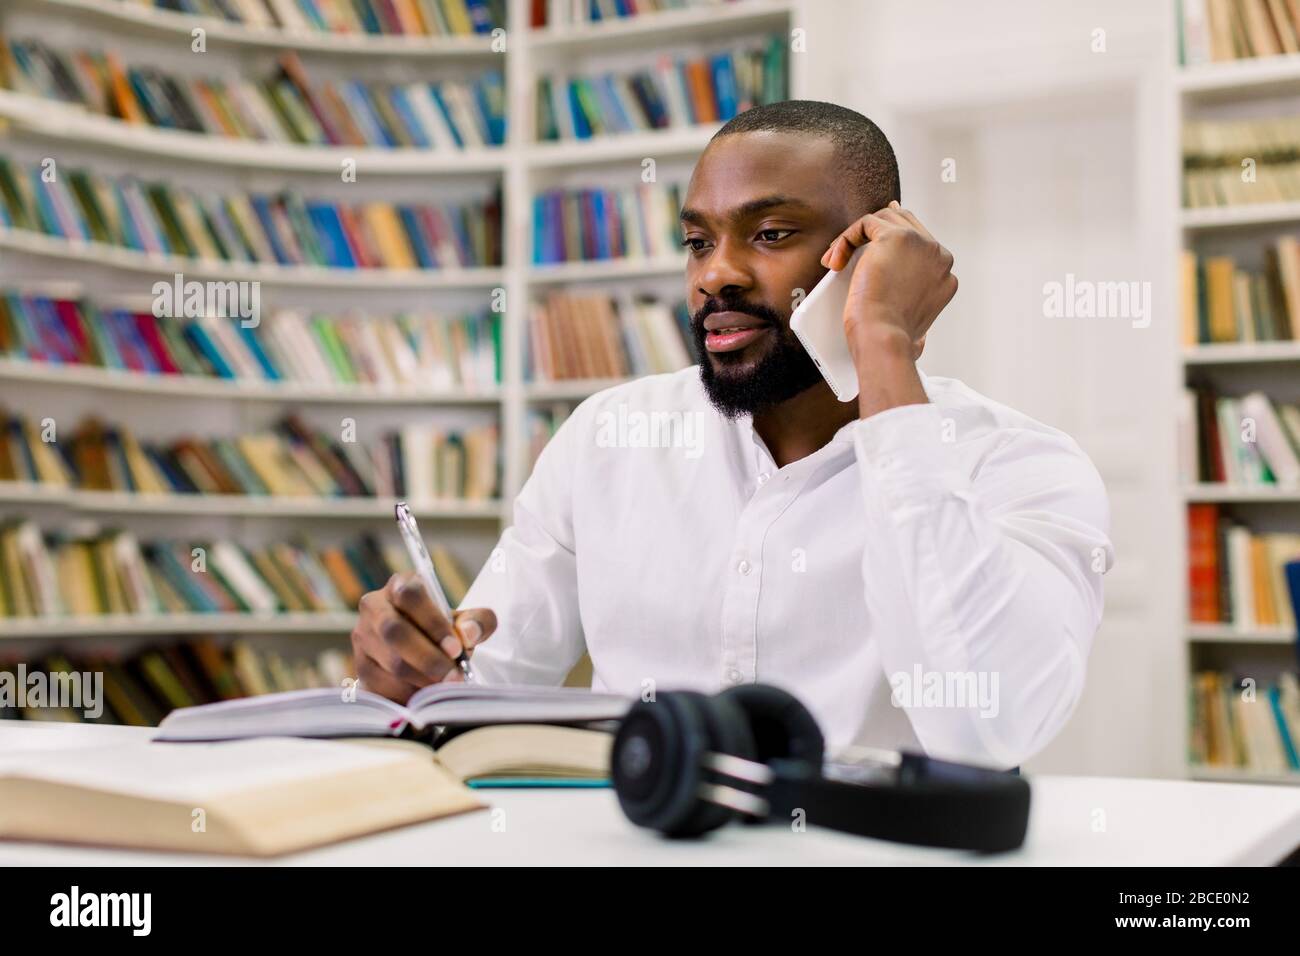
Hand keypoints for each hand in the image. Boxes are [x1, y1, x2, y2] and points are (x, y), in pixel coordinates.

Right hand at [350, 572, 496, 702]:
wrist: (423, 653)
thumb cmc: (446, 632)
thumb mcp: (468, 620)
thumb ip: (478, 621)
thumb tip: (468, 634)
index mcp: (401, 585)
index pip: (410, 595)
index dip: (433, 623)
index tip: (456, 648)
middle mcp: (374, 606)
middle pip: (394, 631)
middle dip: (428, 659)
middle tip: (454, 677)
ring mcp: (363, 636)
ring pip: (390, 662)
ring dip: (422, 680)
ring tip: (446, 686)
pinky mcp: (360, 666)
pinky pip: (383, 685)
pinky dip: (409, 694)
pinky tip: (427, 694)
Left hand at [820, 201, 955, 360]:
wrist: (884, 336)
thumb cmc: (892, 337)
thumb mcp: (915, 328)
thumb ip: (916, 317)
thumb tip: (915, 332)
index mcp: (944, 275)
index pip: (921, 244)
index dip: (895, 241)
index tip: (872, 243)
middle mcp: (938, 256)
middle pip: (906, 223)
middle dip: (876, 230)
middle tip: (850, 245)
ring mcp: (920, 244)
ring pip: (885, 220)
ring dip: (856, 236)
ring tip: (837, 258)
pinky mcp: (896, 237)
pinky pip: (866, 223)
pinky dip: (846, 238)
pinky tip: (835, 258)